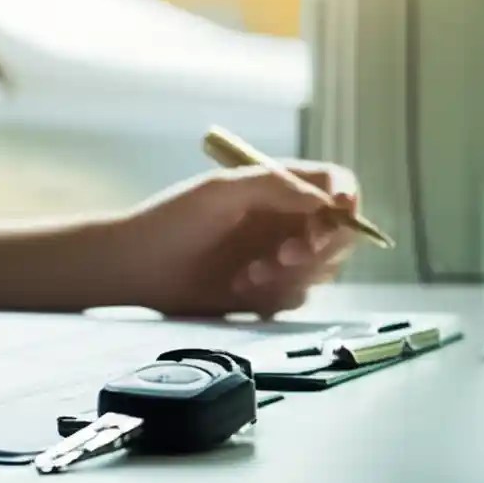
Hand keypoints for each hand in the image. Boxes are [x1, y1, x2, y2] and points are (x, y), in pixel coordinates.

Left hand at [121, 163, 358, 317]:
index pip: (334, 185)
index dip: (347, 198)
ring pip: (321, 270)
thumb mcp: (221, 191)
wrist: (136, 267)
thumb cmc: (172, 219)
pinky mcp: (267, 291)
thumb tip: (327, 197)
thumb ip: (275, 186)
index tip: (340, 213)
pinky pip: (296, 297)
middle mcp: (286, 221)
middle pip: (339, 233)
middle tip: (284, 255)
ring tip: (247, 274)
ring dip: (292, 274)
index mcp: (279, 188)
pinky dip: (274, 295)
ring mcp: (279, 257)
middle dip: (319, 246)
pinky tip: (238, 288)